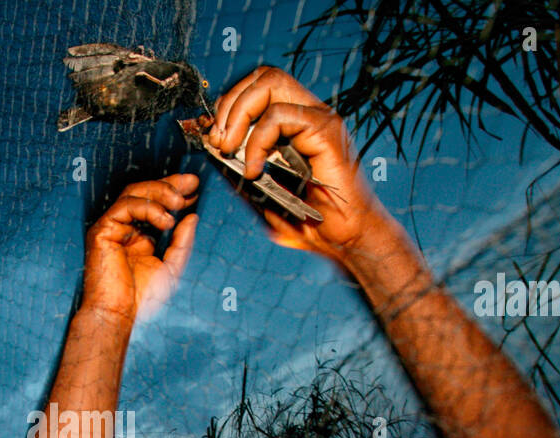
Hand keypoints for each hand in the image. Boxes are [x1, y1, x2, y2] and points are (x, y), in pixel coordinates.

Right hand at [81, 174, 198, 322]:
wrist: (118, 315)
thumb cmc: (141, 299)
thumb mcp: (172, 268)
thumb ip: (182, 242)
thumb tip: (193, 216)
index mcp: (140, 236)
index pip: (156, 204)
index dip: (175, 193)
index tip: (196, 190)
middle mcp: (125, 228)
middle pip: (144, 192)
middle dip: (169, 184)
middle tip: (191, 183)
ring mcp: (112, 228)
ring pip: (134, 192)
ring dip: (160, 192)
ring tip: (179, 202)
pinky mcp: (103, 230)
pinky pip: (125, 206)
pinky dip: (148, 207)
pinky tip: (165, 220)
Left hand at [208, 67, 389, 264]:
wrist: (346, 238)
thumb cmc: (310, 219)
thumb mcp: (263, 190)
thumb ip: (241, 165)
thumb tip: (213, 145)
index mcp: (296, 122)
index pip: (258, 87)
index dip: (229, 104)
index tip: (214, 137)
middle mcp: (309, 113)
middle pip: (263, 76)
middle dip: (229, 104)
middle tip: (218, 140)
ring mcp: (319, 119)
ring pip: (270, 84)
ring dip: (238, 115)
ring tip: (229, 149)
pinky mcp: (325, 131)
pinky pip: (280, 116)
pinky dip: (257, 140)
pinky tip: (253, 169)